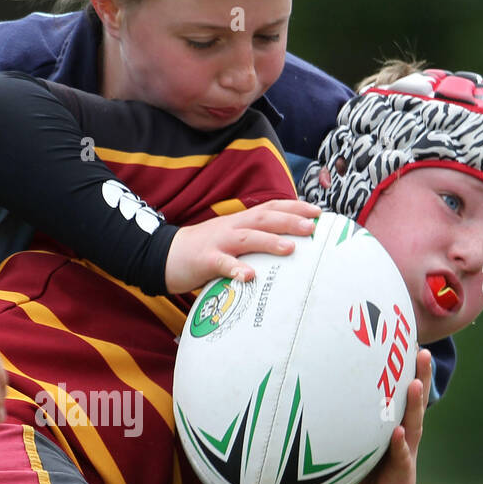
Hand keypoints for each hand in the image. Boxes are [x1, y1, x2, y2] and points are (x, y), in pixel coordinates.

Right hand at [165, 199, 319, 293]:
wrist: (164, 255)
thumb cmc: (204, 250)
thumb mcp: (231, 238)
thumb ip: (254, 239)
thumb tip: (285, 246)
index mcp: (240, 221)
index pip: (271, 207)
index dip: (295, 206)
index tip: (318, 211)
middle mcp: (232, 227)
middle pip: (264, 218)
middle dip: (290, 220)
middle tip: (312, 227)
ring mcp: (218, 243)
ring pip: (247, 238)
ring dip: (270, 242)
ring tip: (291, 249)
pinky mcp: (205, 261)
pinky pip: (222, 265)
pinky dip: (236, 270)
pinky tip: (250, 277)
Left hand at [340, 349, 431, 483]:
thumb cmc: (361, 482)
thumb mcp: (347, 452)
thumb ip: (335, 432)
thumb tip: (300, 410)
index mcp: (390, 429)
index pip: (398, 396)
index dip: (402, 372)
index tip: (403, 344)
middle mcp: (402, 436)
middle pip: (413, 402)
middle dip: (419, 377)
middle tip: (420, 352)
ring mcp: (406, 454)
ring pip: (413, 424)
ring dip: (415, 404)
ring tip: (415, 383)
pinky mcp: (403, 475)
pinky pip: (401, 458)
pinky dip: (400, 446)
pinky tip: (399, 434)